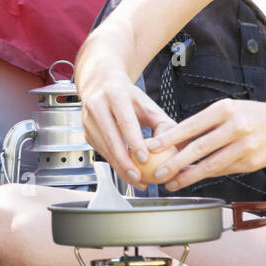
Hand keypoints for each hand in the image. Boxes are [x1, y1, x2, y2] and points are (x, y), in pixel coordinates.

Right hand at [76, 57, 175, 187]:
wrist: (101, 85)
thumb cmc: (128, 97)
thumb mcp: (148, 104)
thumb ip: (163, 124)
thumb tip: (179, 146)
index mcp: (115, 94)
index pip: (125, 120)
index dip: (134, 141)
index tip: (145, 158)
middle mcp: (97, 106)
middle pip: (111, 138)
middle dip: (125, 162)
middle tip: (139, 177)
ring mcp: (88, 120)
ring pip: (104, 149)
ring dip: (120, 168)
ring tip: (137, 180)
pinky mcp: (86, 133)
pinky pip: (101, 152)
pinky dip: (115, 164)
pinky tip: (127, 172)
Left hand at [141, 98, 265, 190]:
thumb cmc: (250, 115)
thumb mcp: (228, 109)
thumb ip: (204, 124)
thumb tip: (173, 140)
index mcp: (224, 109)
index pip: (191, 125)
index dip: (169, 138)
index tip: (151, 147)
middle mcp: (235, 127)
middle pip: (198, 149)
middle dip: (175, 163)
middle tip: (157, 173)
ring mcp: (245, 146)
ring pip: (210, 166)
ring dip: (188, 177)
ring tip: (171, 183)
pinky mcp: (251, 163)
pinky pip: (223, 171)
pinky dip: (205, 176)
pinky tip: (191, 179)